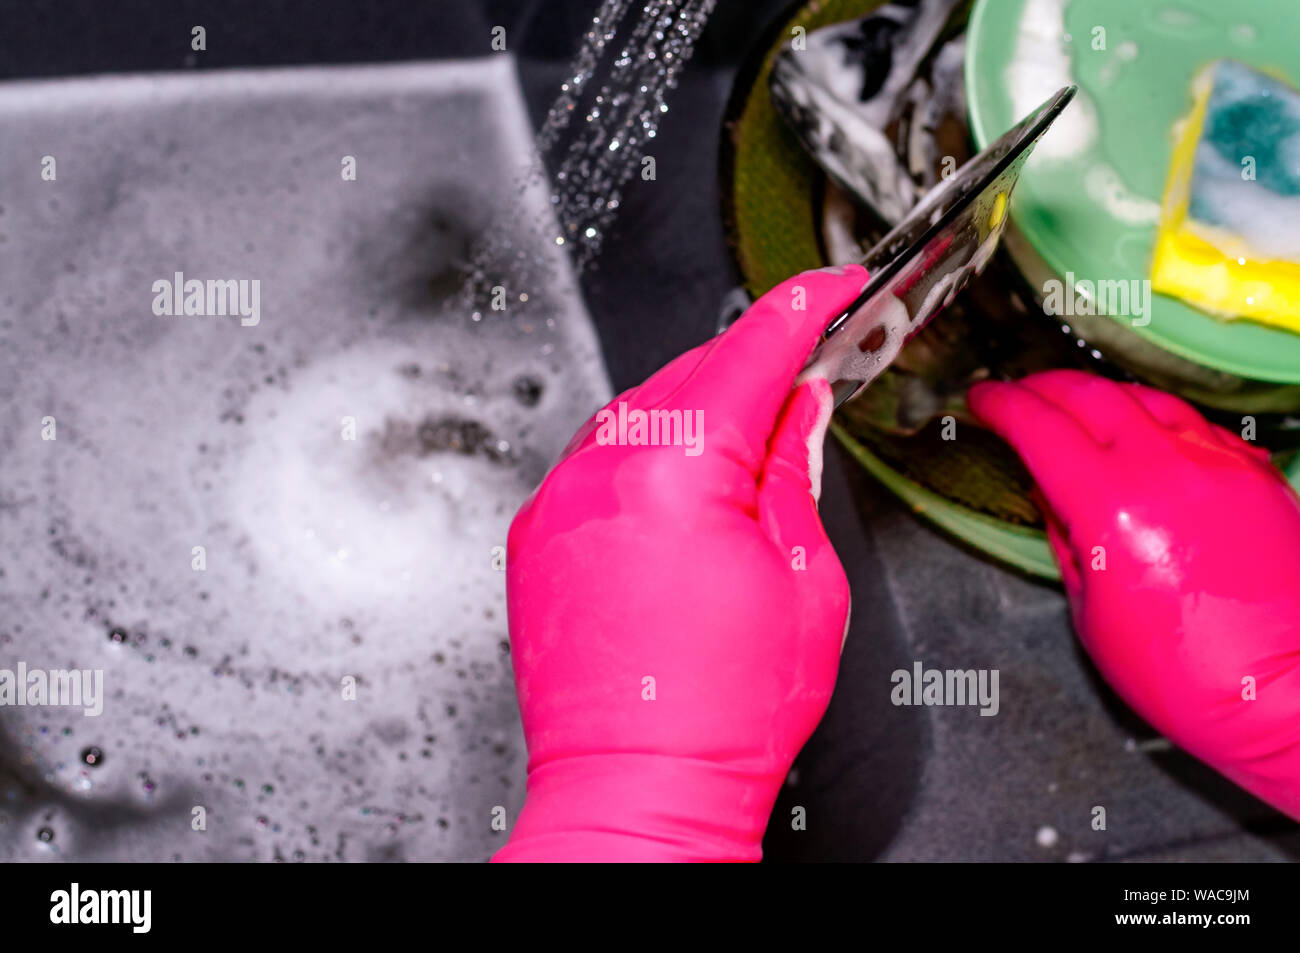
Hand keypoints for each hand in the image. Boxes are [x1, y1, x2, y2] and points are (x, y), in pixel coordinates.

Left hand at [493, 266, 867, 860]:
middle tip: (808, 378)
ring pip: (641, 409)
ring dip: (699, 407)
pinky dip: (649, 451)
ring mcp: (561, 501)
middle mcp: (603, 471)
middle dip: (754, 365)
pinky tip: (685, 483)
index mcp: (678, 472)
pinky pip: (601, 456)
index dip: (801, 311)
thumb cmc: (721, 715)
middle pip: (691, 373)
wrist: (635, 787)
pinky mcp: (539, 533)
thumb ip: (793, 473)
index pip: (751, 354)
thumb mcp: (803, 582)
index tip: (829, 289)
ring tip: (750, 444)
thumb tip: (799, 412)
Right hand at [969, 370, 1299, 819]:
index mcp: (1110, 504)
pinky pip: (1194, 425)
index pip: (1040, 429)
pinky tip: (1141, 433)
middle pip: (1090, 396)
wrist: (1286, 692)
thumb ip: (1066, 540)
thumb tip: (1052, 497)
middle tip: (1017, 393)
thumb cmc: (1183, 673)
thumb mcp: (1091, 613)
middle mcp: (1164, 467)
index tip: (981, 398)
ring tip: (1074, 405)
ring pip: (1145, 399)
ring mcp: (1216, 464)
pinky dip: (1154, 418)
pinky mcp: (1253, 475)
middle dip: (1043, 387)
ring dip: (1099, 395)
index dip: (1002, 406)